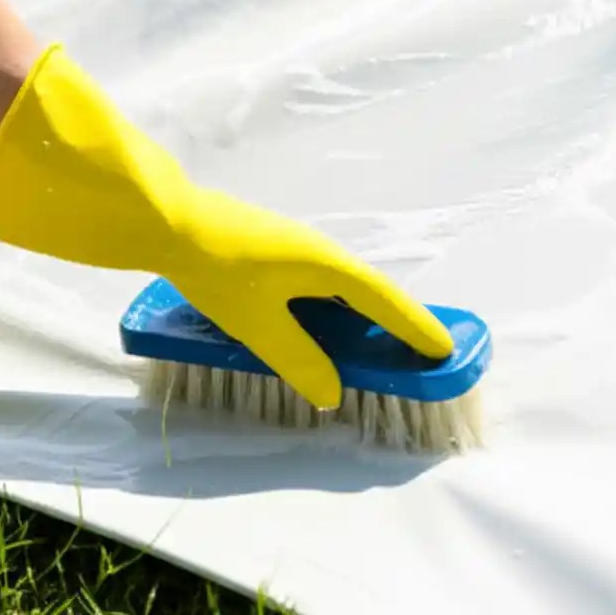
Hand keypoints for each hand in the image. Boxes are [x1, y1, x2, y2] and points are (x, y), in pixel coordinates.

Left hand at [168, 189, 453, 408]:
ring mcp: (295, 249)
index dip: (416, 328)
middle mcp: (320, 253)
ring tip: (366, 351)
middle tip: (412, 357)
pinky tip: (315, 328)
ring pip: (339, 290)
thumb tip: (333, 392)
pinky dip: (329, 311)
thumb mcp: (260, 327)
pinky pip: (316, 286)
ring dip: (357, 320)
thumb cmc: (220, 272)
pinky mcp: (271, 251)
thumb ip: (299, 361)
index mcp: (329, 266)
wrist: (170, 222)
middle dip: (392, 327)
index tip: (446, 351)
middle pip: (368, 295)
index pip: (386, 302)